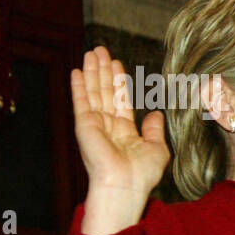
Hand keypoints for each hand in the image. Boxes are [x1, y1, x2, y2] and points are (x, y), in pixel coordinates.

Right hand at [73, 47, 167, 234]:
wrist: (124, 185)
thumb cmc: (142, 174)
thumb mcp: (156, 149)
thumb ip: (154, 129)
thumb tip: (155, 113)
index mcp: (125, 131)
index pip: (121, 100)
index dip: (120, 81)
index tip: (117, 63)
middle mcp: (108, 126)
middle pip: (105, 91)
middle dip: (103, 70)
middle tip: (101, 49)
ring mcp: (95, 124)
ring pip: (94, 91)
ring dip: (93, 71)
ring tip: (92, 52)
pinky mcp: (84, 125)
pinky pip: (81, 101)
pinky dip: (79, 85)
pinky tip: (78, 71)